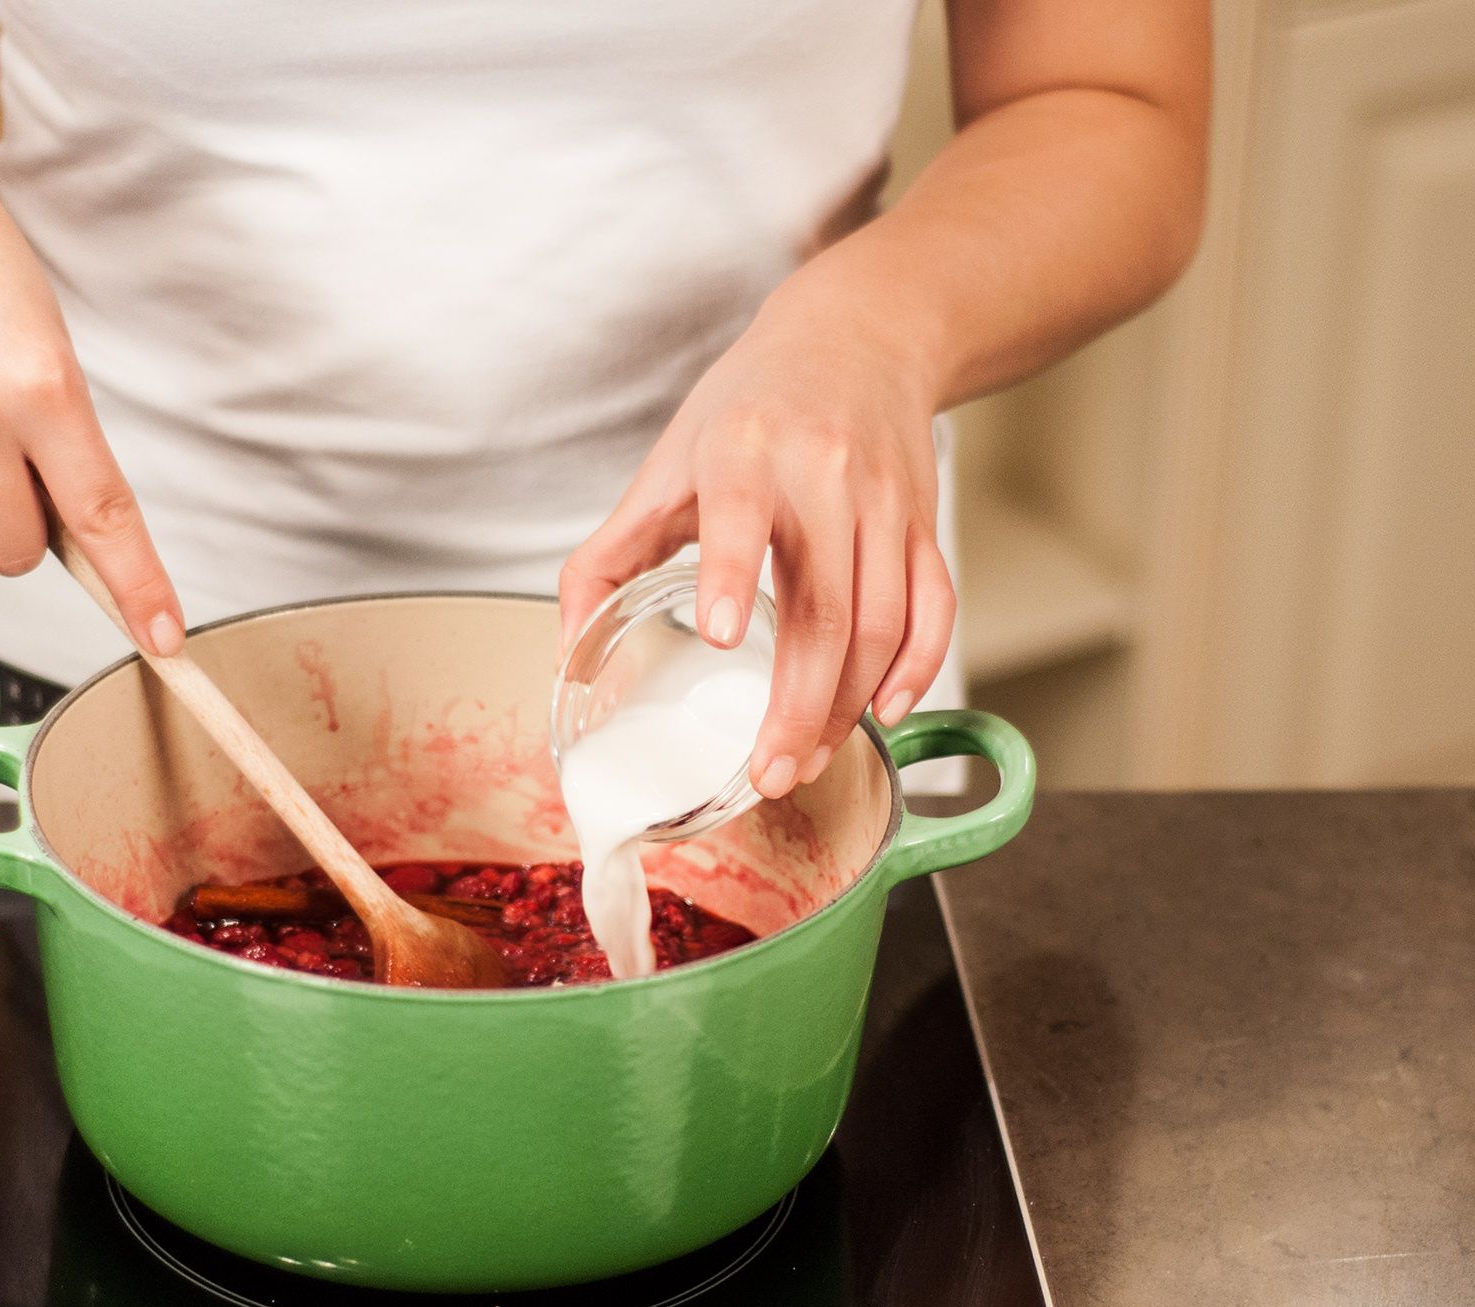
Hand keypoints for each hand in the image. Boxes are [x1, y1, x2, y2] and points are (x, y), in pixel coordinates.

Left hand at [560, 284, 954, 796]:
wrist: (857, 336)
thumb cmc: (748, 407)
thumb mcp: (666, 463)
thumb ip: (608, 557)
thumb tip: (569, 649)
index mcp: (744, 453)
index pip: (740, 515)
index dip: (733, 573)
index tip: (725, 637)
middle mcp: (823, 475)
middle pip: (825, 606)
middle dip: (799, 703)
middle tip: (768, 771)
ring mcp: (883, 503)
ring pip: (882, 622)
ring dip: (848, 706)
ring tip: (806, 760)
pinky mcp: (924, 524)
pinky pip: (935, 608)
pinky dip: (916, 667)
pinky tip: (884, 711)